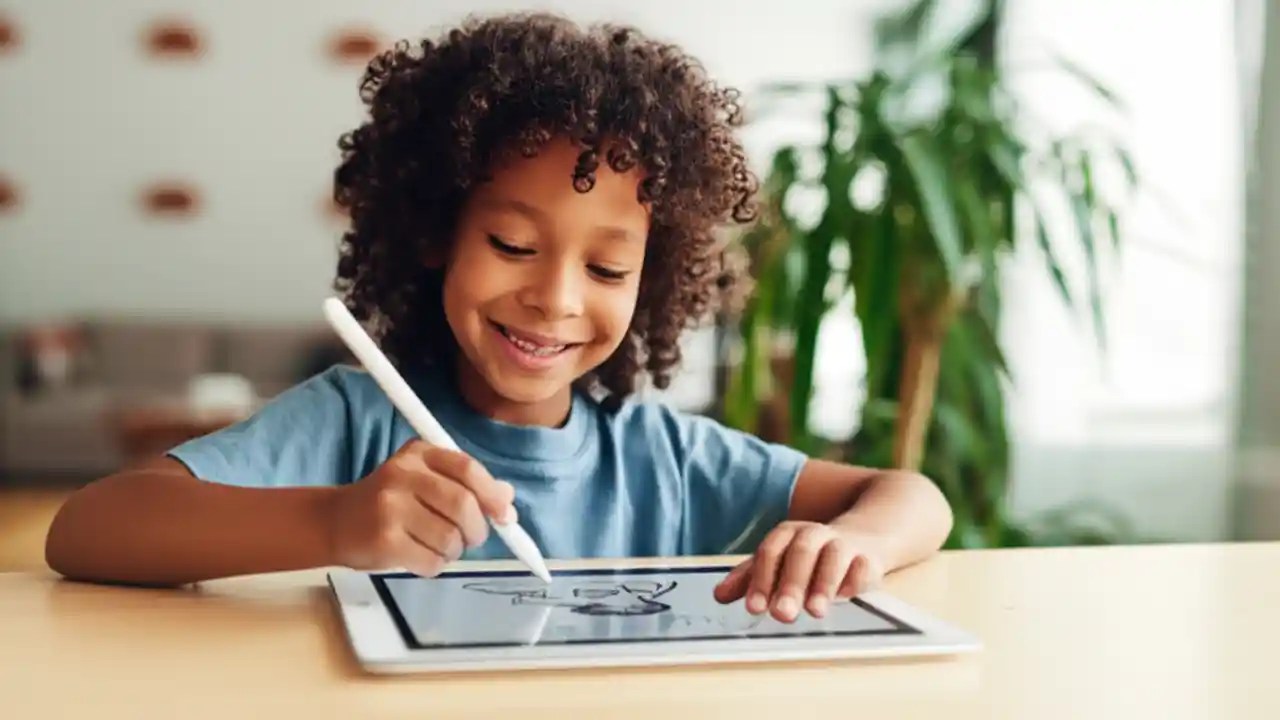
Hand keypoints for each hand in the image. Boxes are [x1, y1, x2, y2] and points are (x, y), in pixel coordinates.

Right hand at [325, 439, 514, 576]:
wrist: (335, 521)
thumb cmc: (390, 501)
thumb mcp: (426, 480)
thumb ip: (466, 485)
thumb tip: (507, 499)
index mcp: (418, 454)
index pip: (467, 468)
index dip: (492, 494)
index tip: (504, 515)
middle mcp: (402, 475)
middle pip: (463, 504)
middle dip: (477, 529)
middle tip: (472, 538)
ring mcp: (390, 507)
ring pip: (450, 537)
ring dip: (454, 550)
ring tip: (438, 546)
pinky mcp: (384, 540)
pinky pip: (431, 561)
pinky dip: (435, 565)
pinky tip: (419, 556)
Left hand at [713, 521, 884, 622]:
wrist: (864, 535)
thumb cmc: (812, 555)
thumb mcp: (780, 561)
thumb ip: (751, 578)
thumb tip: (719, 596)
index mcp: (788, 535)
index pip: (770, 552)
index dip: (761, 580)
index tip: (755, 608)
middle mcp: (815, 535)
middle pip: (800, 553)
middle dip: (790, 585)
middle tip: (781, 615)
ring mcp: (844, 544)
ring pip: (833, 557)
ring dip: (823, 584)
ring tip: (814, 611)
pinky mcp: (870, 558)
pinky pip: (863, 566)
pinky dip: (854, 581)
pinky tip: (845, 596)